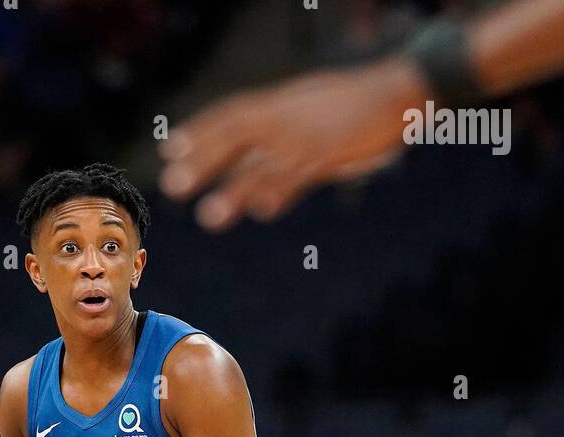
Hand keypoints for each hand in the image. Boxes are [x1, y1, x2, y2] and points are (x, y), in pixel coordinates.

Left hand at [159, 57, 422, 229]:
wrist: (394, 92)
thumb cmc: (351, 106)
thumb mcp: (308, 113)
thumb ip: (280, 140)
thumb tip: (257, 178)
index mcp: (277, 104)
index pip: (228, 116)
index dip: (198, 133)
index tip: (169, 150)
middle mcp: (283, 119)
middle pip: (233, 138)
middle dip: (201, 162)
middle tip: (171, 185)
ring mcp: (303, 138)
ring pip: (260, 166)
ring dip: (232, 192)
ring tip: (208, 217)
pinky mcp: (327, 156)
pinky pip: (298, 177)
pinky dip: (279, 193)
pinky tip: (262, 212)